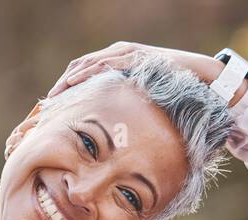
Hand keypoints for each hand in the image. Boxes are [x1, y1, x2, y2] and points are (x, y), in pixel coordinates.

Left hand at [46, 42, 228, 100]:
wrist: (201, 80)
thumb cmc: (171, 94)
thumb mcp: (138, 103)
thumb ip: (121, 110)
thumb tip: (105, 138)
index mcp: (114, 64)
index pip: (80, 74)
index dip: (64, 90)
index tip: (49, 109)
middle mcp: (117, 55)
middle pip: (78, 68)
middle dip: (61, 86)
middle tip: (45, 105)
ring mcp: (126, 54)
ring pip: (88, 63)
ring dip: (68, 79)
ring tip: (54, 96)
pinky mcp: (136, 57)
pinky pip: (107, 63)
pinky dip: (88, 72)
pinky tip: (74, 83)